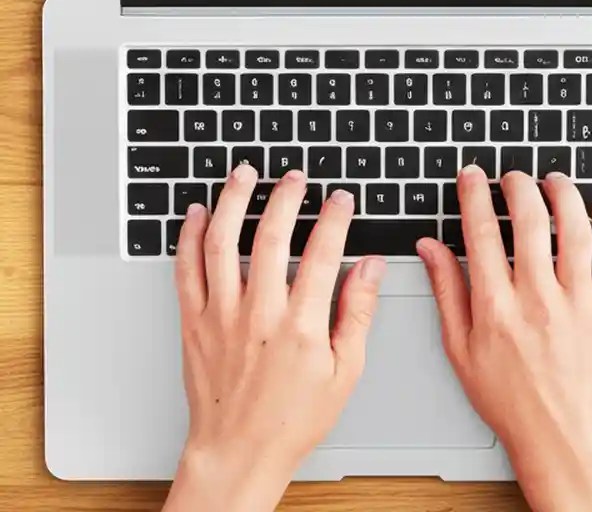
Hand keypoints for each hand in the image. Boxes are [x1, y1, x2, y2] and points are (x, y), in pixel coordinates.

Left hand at [163, 164, 384, 511]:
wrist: (238, 451)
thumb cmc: (292, 420)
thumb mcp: (346, 371)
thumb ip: (358, 313)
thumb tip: (370, 268)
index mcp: (302, 327)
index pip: (323, 254)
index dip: (334, 218)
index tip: (341, 199)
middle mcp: (258, 315)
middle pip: (270, 236)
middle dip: (285, 197)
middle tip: (295, 178)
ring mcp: (221, 316)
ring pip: (221, 242)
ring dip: (232, 201)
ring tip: (244, 175)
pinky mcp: (193, 322)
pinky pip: (186, 269)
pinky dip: (188, 236)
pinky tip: (197, 214)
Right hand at [417, 168, 591, 511]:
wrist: (561, 436)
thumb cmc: (509, 400)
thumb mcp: (460, 350)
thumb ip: (446, 292)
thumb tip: (430, 248)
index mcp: (495, 307)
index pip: (482, 232)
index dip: (475, 195)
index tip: (473, 176)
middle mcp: (537, 299)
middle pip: (529, 220)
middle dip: (518, 185)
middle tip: (514, 176)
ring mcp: (578, 304)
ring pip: (574, 228)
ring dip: (563, 194)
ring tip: (554, 181)